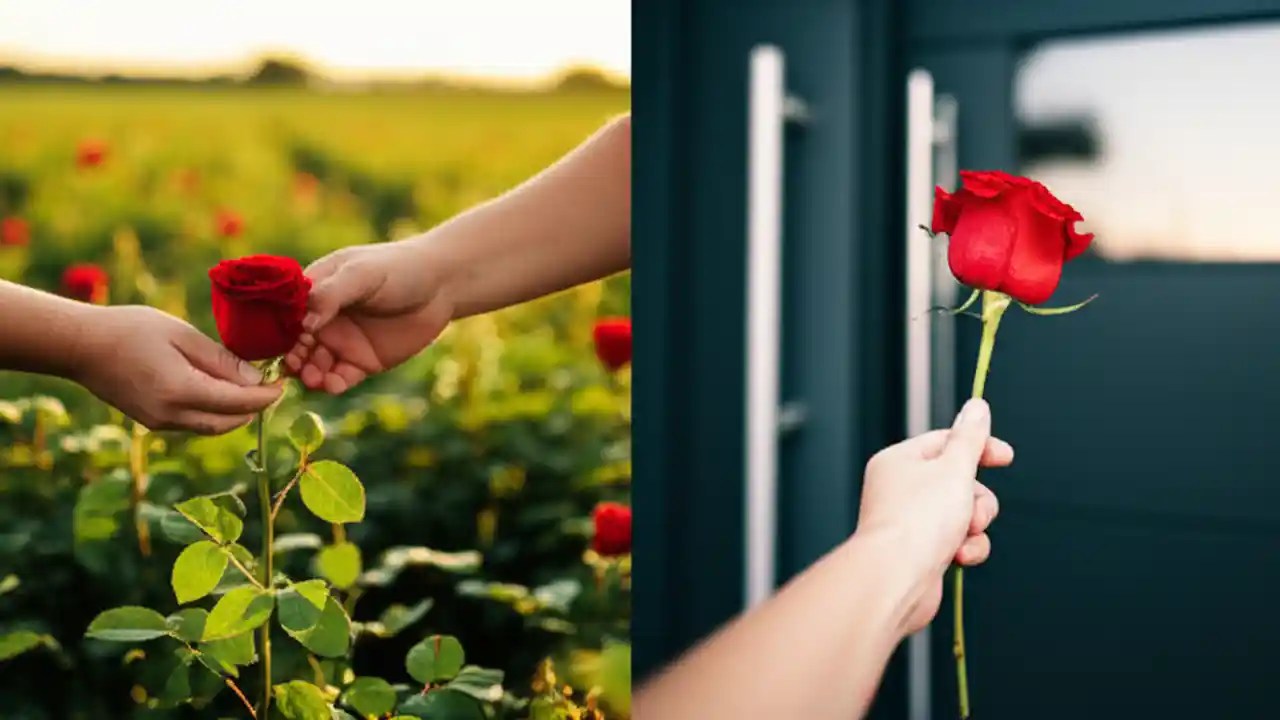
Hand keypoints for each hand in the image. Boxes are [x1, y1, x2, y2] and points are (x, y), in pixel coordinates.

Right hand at [72, 305, 281, 433]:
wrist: (80, 346)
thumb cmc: (131, 330)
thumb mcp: (182, 335)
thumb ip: (221, 360)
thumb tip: (257, 378)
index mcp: (182, 391)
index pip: (240, 403)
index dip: (267, 396)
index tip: (284, 383)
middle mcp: (172, 415)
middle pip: (230, 422)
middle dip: (256, 408)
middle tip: (272, 386)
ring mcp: (160, 422)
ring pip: (213, 427)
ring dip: (237, 413)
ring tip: (252, 388)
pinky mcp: (152, 422)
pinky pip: (195, 423)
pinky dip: (216, 413)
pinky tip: (222, 391)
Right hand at [284, 239, 454, 393]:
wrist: (441, 286)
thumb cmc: (398, 269)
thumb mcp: (361, 273)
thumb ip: (330, 294)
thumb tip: (303, 322)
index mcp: (314, 293)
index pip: (285, 315)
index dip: (277, 331)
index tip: (278, 343)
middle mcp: (323, 320)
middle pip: (294, 346)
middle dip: (291, 358)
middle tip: (296, 366)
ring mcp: (342, 343)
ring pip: (314, 366)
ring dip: (309, 375)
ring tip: (315, 378)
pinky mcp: (362, 362)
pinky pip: (340, 379)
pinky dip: (332, 385)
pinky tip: (333, 385)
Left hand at [855, 399, 1009, 635]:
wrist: (896, 580)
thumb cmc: (918, 521)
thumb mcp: (954, 470)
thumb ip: (971, 439)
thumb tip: (977, 407)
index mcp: (899, 462)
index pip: (945, 442)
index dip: (978, 447)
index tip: (1006, 456)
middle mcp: (901, 490)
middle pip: (960, 481)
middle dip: (978, 498)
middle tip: (972, 510)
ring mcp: (911, 523)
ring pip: (964, 513)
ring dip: (975, 525)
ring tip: (964, 535)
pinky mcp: (923, 552)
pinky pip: (959, 542)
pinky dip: (967, 548)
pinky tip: (959, 557)